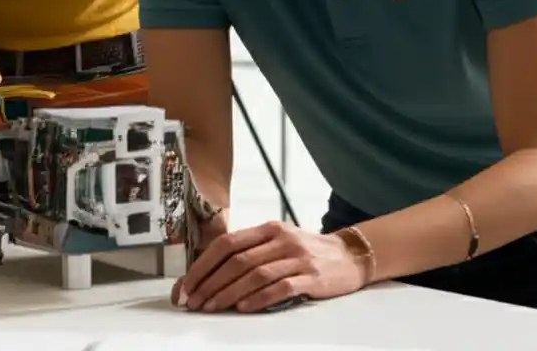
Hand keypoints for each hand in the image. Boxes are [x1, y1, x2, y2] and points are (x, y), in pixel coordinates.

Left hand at [172, 221, 366, 312]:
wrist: (350, 256)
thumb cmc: (305, 251)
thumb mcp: (277, 241)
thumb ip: (249, 251)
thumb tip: (209, 272)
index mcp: (267, 229)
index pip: (226, 244)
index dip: (203, 265)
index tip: (187, 285)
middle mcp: (281, 240)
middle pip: (237, 261)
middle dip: (210, 283)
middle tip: (194, 301)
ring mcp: (298, 258)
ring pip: (255, 275)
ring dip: (228, 293)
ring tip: (212, 307)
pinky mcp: (313, 277)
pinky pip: (281, 288)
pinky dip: (259, 298)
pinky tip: (243, 307)